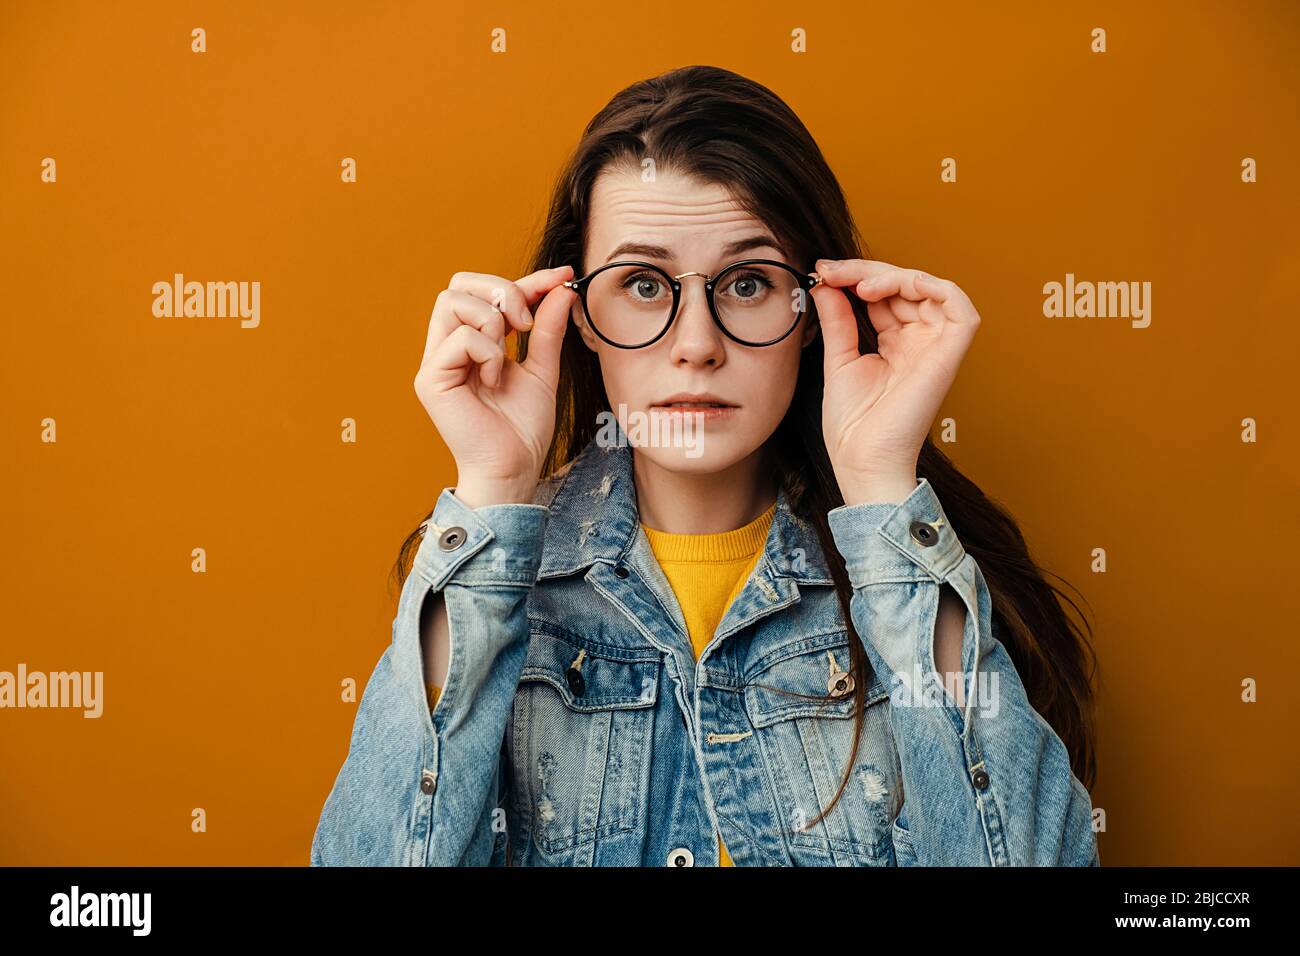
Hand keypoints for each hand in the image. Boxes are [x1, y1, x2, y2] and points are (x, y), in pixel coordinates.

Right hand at [413, 265, 575, 505]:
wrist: (515, 468)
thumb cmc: (523, 429)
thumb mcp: (543, 369)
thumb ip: (548, 328)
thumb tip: (560, 287)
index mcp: (470, 342)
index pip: (486, 291)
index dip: (525, 279)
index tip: (561, 277)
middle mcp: (447, 347)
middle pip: (458, 283)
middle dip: (502, 290)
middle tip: (527, 324)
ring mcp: (435, 362)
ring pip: (451, 300)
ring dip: (492, 321)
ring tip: (506, 357)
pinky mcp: (430, 379)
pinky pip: (460, 337)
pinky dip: (487, 352)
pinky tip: (494, 380)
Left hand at [811, 259, 980, 505]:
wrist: (860, 460)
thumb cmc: (853, 425)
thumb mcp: (839, 358)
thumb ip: (837, 319)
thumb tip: (826, 283)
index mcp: (896, 344)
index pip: (885, 295)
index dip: (856, 277)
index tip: (822, 273)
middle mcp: (920, 343)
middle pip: (905, 286)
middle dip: (866, 271)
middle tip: (831, 272)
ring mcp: (935, 348)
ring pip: (929, 288)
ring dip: (892, 275)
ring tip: (857, 283)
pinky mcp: (949, 355)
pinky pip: (960, 308)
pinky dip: (932, 285)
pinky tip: (891, 286)